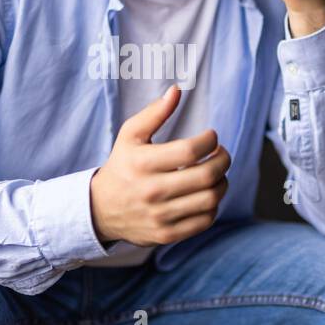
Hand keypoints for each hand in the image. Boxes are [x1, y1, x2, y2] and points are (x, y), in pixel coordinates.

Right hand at [90, 85, 230, 246]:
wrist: (100, 209)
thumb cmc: (122, 165)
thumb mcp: (130, 135)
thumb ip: (154, 112)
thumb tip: (177, 90)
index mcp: (143, 163)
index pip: (190, 151)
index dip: (210, 140)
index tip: (211, 137)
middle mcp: (151, 191)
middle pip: (206, 176)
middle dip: (223, 160)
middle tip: (222, 154)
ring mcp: (160, 215)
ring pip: (210, 199)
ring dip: (222, 183)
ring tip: (217, 173)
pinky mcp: (166, 234)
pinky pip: (204, 220)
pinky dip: (213, 205)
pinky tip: (206, 194)